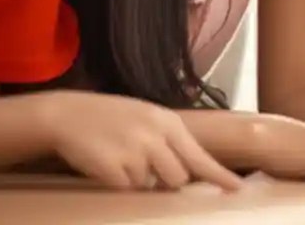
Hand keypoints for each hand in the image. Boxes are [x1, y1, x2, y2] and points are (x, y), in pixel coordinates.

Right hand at [39, 92, 244, 191]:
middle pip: (177, 178)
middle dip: (165, 180)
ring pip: (150, 186)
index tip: (238, 189)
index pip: (199, 156)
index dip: (219, 176)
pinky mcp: (114, 168)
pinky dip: (117, 183)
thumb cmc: (109, 118)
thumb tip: (185, 172)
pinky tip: (106, 162)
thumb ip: (168, 141)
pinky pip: (126, 189)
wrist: (67, 114)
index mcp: (167, 122)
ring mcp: (135, 152)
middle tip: (144, 165)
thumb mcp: (146, 118)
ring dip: (138, 180)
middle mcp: (156, 136)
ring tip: (120, 157)